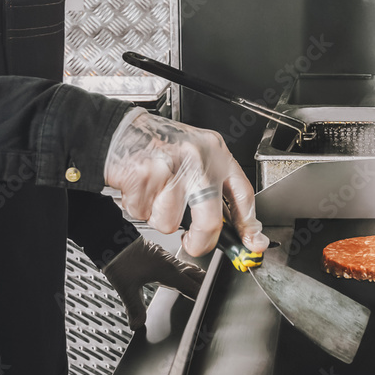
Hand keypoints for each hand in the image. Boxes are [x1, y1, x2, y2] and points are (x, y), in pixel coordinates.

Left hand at [102, 237, 204, 330]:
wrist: (112, 239)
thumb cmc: (120, 259)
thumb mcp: (127, 288)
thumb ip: (135, 308)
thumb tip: (138, 325)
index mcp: (169, 272)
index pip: (194, 286)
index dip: (204, 296)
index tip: (211, 304)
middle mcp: (172, 264)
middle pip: (198, 275)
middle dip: (208, 285)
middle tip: (216, 296)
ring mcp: (168, 259)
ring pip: (191, 268)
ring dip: (200, 278)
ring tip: (206, 287)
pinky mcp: (162, 256)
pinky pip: (183, 265)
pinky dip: (189, 273)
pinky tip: (183, 278)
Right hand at [104, 109, 269, 256]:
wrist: (122, 130)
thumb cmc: (161, 144)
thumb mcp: (199, 156)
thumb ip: (216, 186)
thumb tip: (232, 226)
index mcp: (217, 154)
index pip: (243, 195)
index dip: (248, 226)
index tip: (253, 243)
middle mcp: (198, 161)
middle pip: (210, 221)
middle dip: (200, 243)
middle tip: (193, 244)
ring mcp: (171, 169)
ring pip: (169, 223)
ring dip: (159, 217)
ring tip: (156, 193)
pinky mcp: (145, 178)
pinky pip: (144, 214)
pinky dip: (139, 208)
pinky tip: (141, 188)